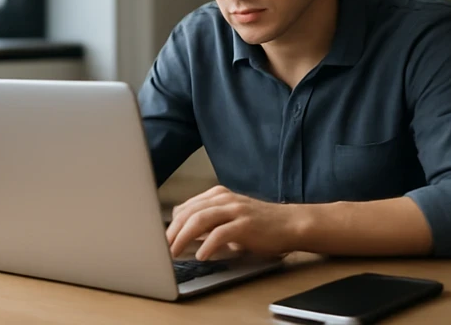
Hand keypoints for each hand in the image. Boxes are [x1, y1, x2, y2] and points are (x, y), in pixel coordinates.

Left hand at [166, 185, 300, 260]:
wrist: (288, 224)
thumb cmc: (258, 223)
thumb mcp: (230, 216)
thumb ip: (209, 218)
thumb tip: (180, 226)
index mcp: (220, 195)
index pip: (187, 206)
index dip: (171, 224)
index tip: (161, 240)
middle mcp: (226, 199)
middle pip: (190, 212)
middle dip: (172, 232)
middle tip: (162, 249)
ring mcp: (236, 210)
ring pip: (201, 219)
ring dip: (183, 238)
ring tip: (174, 252)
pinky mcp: (245, 224)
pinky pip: (220, 233)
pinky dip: (207, 245)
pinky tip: (202, 255)